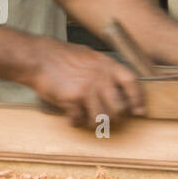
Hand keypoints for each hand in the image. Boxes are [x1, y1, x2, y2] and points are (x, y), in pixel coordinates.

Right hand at [29, 40, 143, 126]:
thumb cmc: (62, 56)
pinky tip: (71, 116)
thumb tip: (116, 84)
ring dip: (95, 123)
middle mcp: (99, 78)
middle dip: (115, 117)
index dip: (137, 99)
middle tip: (108, 118)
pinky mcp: (71, 100)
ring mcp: (86, 90)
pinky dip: (75, 121)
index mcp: (106, 65)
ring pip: (101, 118)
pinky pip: (78, 119)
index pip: (131, 83)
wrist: (38, 58)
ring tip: (89, 120)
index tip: (139, 111)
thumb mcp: (89, 55)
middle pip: (119, 108)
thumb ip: (103, 69)